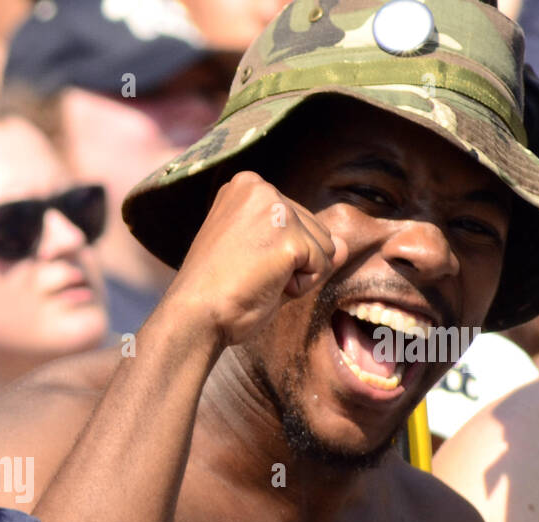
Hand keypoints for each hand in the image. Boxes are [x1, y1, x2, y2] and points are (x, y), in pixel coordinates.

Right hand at [164, 170, 346, 349]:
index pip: (296, 219)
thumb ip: (304, 246)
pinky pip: (321, 267)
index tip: (239, 264)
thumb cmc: (217, 293)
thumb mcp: (261, 258)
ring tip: (256, 280)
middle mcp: (261, 188)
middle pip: (315, 229)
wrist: (194, 317)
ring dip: (298, 275)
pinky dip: (299, 288)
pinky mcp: (289, 238)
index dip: (276, 253)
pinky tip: (265, 286)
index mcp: (245, 186)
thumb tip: (344, 247)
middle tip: (249, 276)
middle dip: (292, 262)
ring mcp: (276, 210)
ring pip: (324, 247)